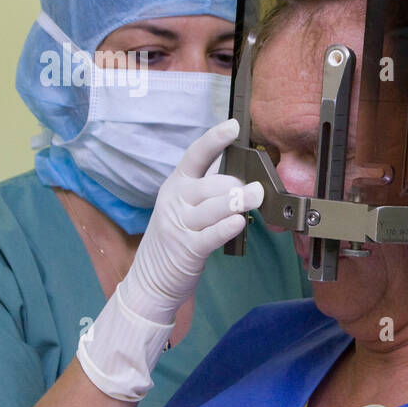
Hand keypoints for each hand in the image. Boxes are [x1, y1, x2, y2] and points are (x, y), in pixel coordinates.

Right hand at [119, 119, 263, 323]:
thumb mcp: (183, 206)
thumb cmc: (175, 238)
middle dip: (237, 184)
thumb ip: (207, 188)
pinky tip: (239, 222)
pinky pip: (211, 235)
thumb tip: (240, 172)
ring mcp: (179, 225)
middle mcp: (175, 201)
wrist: (150, 280)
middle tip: (258, 188)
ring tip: (256, 196)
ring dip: (238, 201)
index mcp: (176, 185)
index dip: (214, 140)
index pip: (195, 156)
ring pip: (213, 207)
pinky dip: (226, 227)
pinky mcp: (187, 249)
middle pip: (211, 184)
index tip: (233, 126)